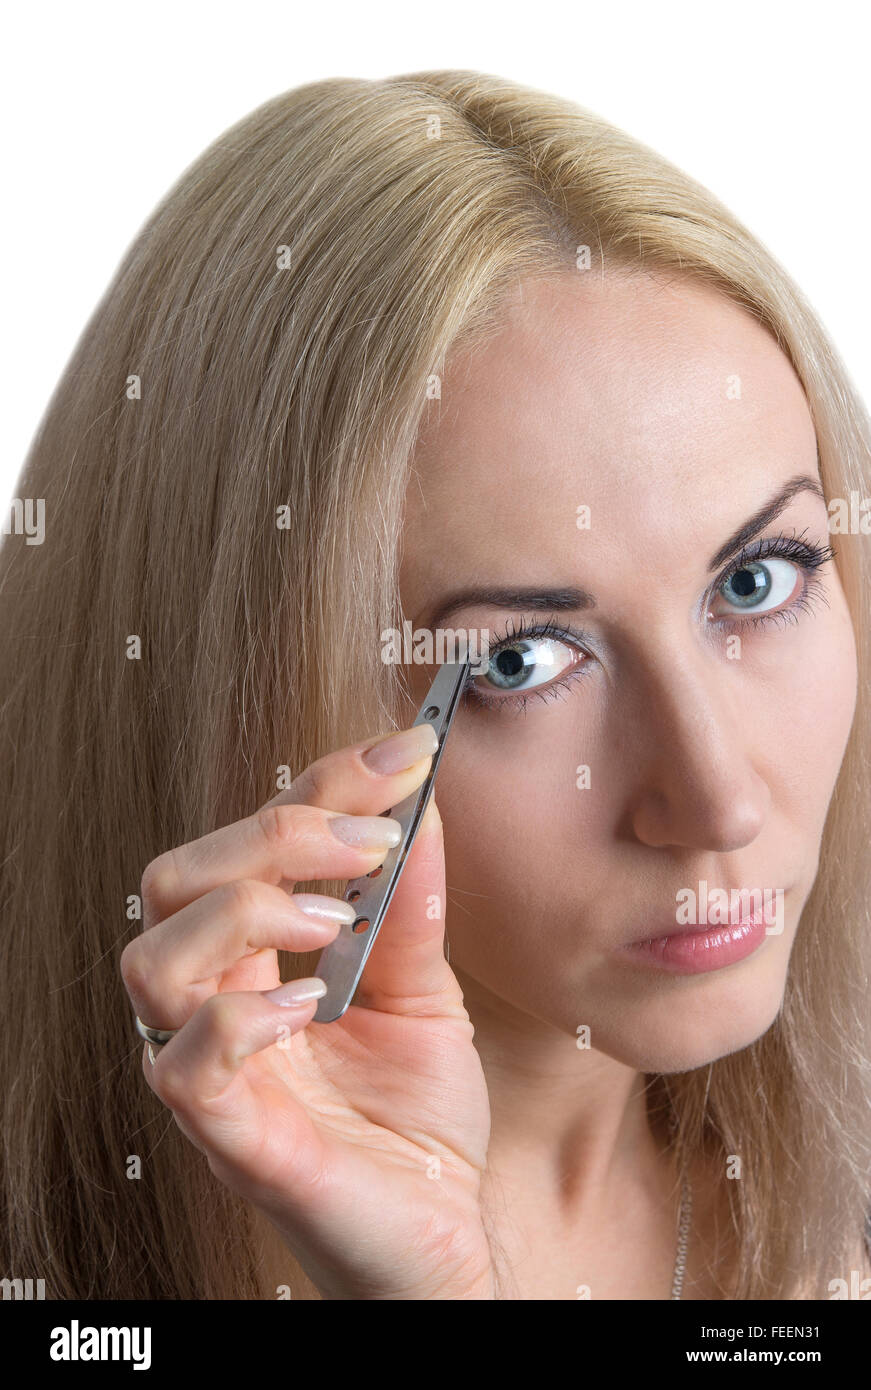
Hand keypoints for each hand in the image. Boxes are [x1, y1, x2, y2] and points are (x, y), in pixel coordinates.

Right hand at [120, 723, 494, 1298]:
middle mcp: (219, 999)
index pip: (255, 840)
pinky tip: (314, 1005)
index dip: (323, 782)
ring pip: (153, 956)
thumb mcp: (427, 993)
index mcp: (260, 955)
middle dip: (277, 832)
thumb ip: (412, 908)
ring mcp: (214, 1066)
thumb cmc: (415, 1118)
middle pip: (179, 877)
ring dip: (248, 910)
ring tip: (338, 921)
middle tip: (374, 838)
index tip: (407, 749)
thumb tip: (421, 803)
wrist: (437, 1233)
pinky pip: (181, 1063)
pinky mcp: (228, 1133)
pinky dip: (241, 1017)